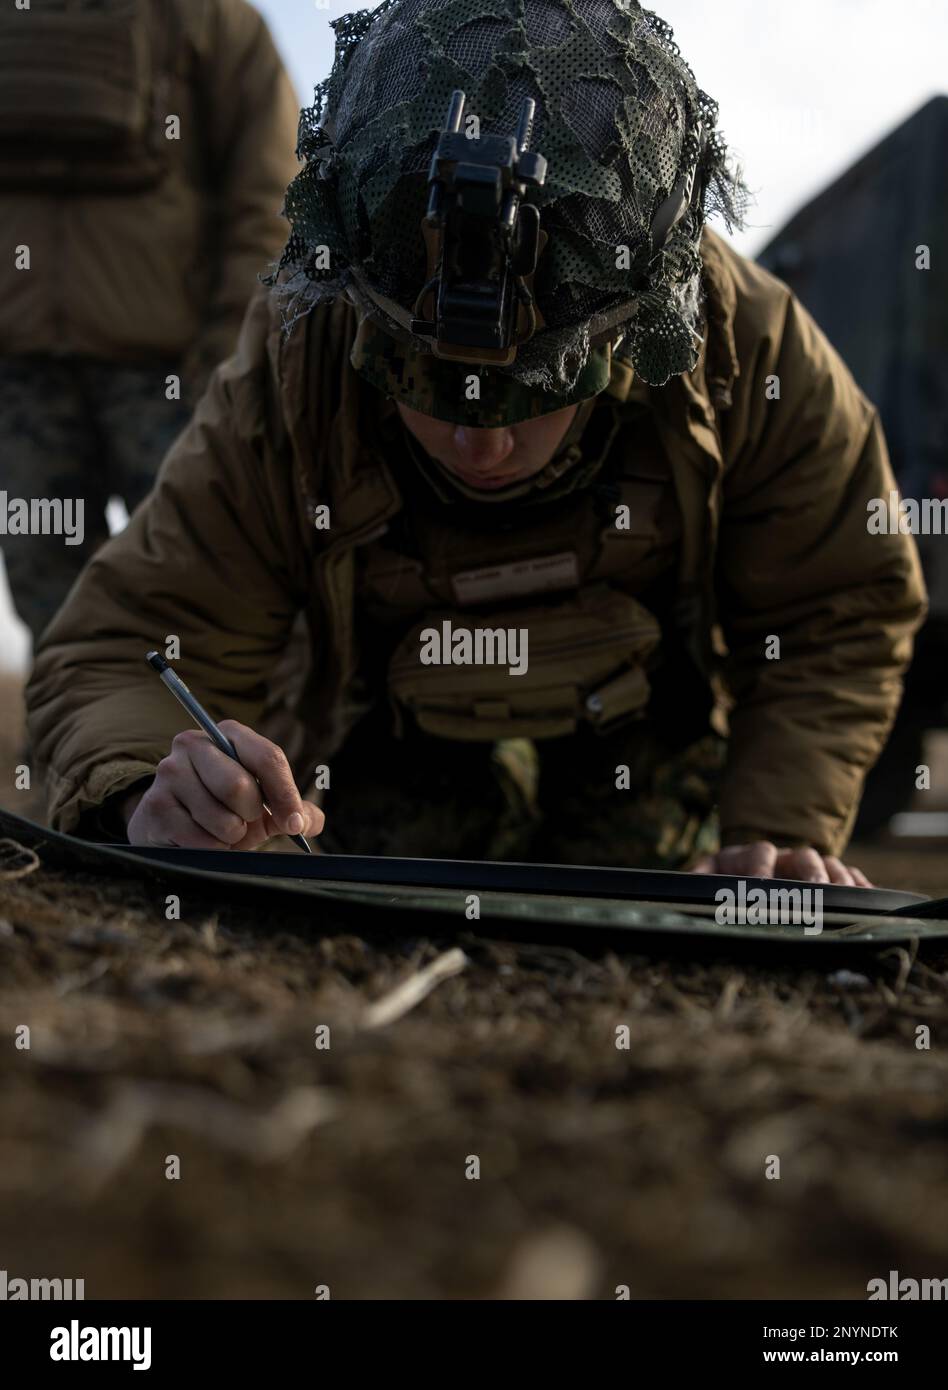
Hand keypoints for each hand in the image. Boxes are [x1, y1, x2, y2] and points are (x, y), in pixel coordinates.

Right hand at [123, 721, 324, 849]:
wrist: (172, 825)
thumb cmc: (224, 809)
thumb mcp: (262, 806)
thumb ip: (293, 809)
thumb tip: (310, 821)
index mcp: (228, 734)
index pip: (267, 757)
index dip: (286, 795)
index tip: (294, 823)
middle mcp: (193, 743)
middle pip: (240, 787)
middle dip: (251, 816)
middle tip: (245, 821)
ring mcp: (169, 772)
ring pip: (221, 818)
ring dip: (231, 836)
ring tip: (222, 830)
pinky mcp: (155, 805)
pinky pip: (200, 840)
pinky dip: (211, 849)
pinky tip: (201, 839)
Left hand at [691, 841, 872, 886]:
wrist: (729, 888)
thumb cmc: (712, 891)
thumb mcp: (699, 885)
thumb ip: (693, 884)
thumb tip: (683, 891)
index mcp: (745, 857)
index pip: (758, 852)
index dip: (760, 868)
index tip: (762, 886)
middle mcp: (779, 858)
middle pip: (801, 856)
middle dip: (811, 873)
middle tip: (818, 893)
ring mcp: (803, 868)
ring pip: (828, 865)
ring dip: (839, 880)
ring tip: (848, 899)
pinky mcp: (823, 881)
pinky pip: (846, 877)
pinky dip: (858, 886)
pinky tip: (868, 899)